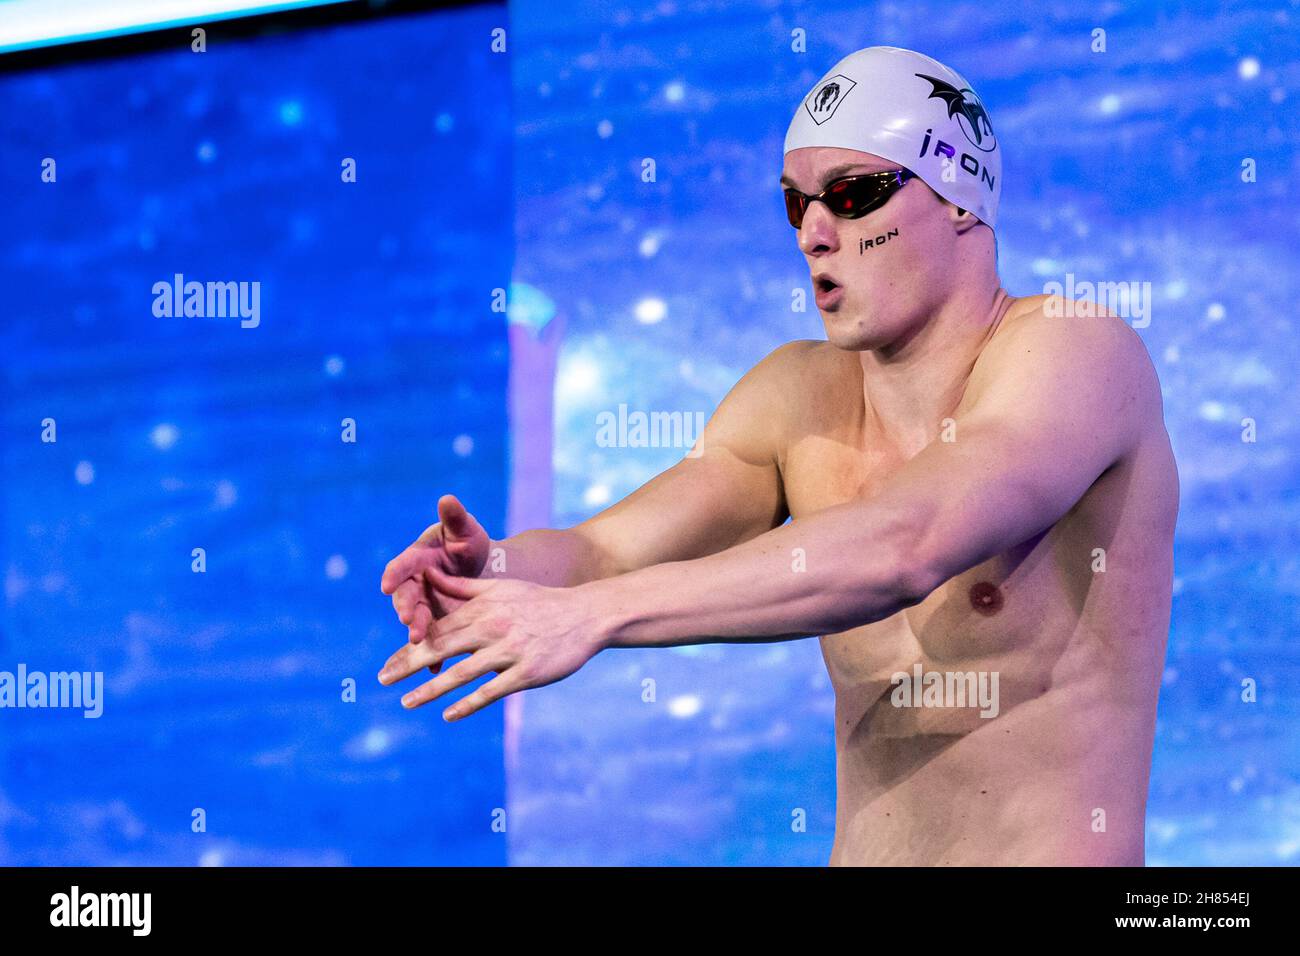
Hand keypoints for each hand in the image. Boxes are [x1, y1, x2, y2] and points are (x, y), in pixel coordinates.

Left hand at [377, 567, 607, 720]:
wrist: (585, 615)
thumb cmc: (538, 602)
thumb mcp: (499, 588)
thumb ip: (461, 586)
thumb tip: (427, 572)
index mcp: (482, 608)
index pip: (437, 630)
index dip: (409, 648)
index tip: (387, 665)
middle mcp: (491, 628)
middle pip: (441, 649)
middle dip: (409, 665)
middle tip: (383, 679)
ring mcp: (509, 651)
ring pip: (462, 672)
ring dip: (431, 689)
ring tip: (406, 702)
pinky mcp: (527, 672)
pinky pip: (492, 691)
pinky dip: (468, 703)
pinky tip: (448, 714)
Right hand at [381, 495, 490, 669]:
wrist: (484, 570)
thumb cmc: (469, 544)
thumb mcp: (465, 530)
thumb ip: (455, 518)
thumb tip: (447, 498)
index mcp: (417, 559)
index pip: (402, 565)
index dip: (394, 574)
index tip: (387, 584)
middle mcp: (415, 585)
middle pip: (405, 597)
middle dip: (405, 607)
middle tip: (408, 617)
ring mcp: (424, 606)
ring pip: (415, 620)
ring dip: (417, 631)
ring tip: (419, 640)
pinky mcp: (437, 625)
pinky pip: (433, 640)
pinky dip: (433, 656)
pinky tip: (435, 668)